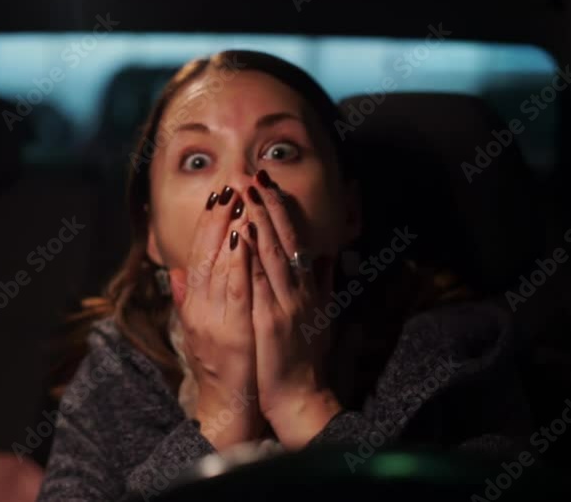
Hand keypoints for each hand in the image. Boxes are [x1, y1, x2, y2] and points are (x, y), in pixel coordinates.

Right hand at [169, 186, 266, 450]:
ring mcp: (214, 317)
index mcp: (194, 303)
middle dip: (218, 217)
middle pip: (206, 252)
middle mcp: (199, 306)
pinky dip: (238, 261)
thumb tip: (176, 270)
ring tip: (239, 200)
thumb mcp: (198, 327)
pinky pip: (236, 288)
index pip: (198, 254)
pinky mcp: (232, 329)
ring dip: (229, 229)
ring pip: (220, 264)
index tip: (218, 195)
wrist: (227, 404)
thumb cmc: (220, 365)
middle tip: (230, 185)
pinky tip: (245, 237)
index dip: (208, 223)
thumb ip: (186, 298)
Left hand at [241, 171, 341, 449]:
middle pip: (285, 239)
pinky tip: (243, 233)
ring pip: (273, 253)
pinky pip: (260, 281)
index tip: (267, 184)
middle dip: (269, 205)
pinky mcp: (272, 321)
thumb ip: (323, 283)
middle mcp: (299, 291)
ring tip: (248, 192)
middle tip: (255, 174)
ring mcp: (286, 304)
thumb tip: (327, 254)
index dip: (281, 211)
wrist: (300, 396)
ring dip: (261, 220)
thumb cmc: (305, 356)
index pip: (294, 240)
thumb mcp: (320, 315)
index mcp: (307, 288)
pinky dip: (253, 255)